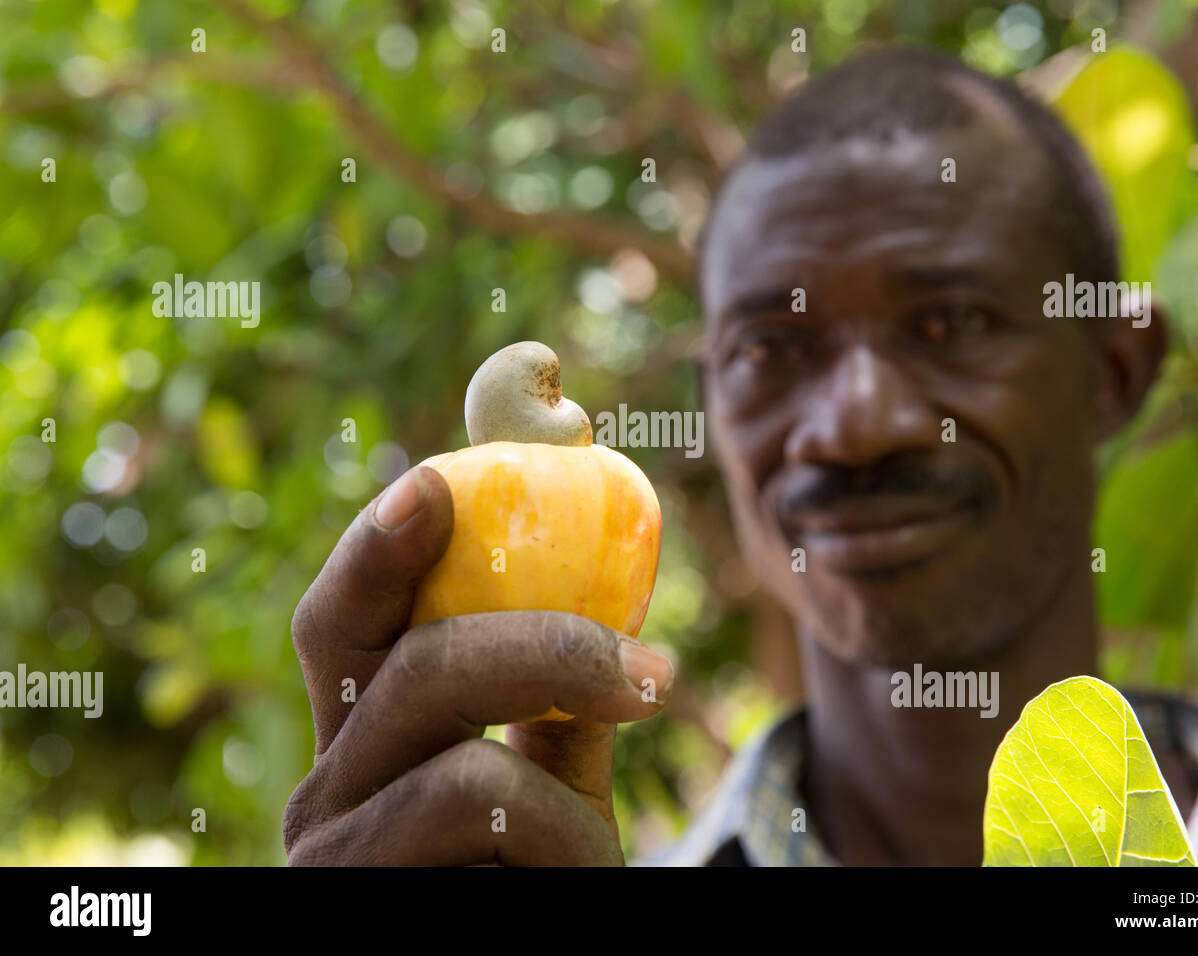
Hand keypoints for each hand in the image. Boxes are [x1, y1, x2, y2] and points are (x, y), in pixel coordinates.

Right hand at [282, 464, 672, 864]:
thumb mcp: (551, 791)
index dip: (379, 546)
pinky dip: (564, 854)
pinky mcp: (366, 910)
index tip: (441, 478)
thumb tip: (612, 595)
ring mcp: (338, 865)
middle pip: (408, 667)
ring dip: (569, 806)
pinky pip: (491, 839)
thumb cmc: (531, 889)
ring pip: (463, 775)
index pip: (346, 625)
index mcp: (367, 744)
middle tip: (653, 671)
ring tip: (597, 859)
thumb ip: (557, 709)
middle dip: (546, 649)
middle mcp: (327, 797)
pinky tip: (569, 888)